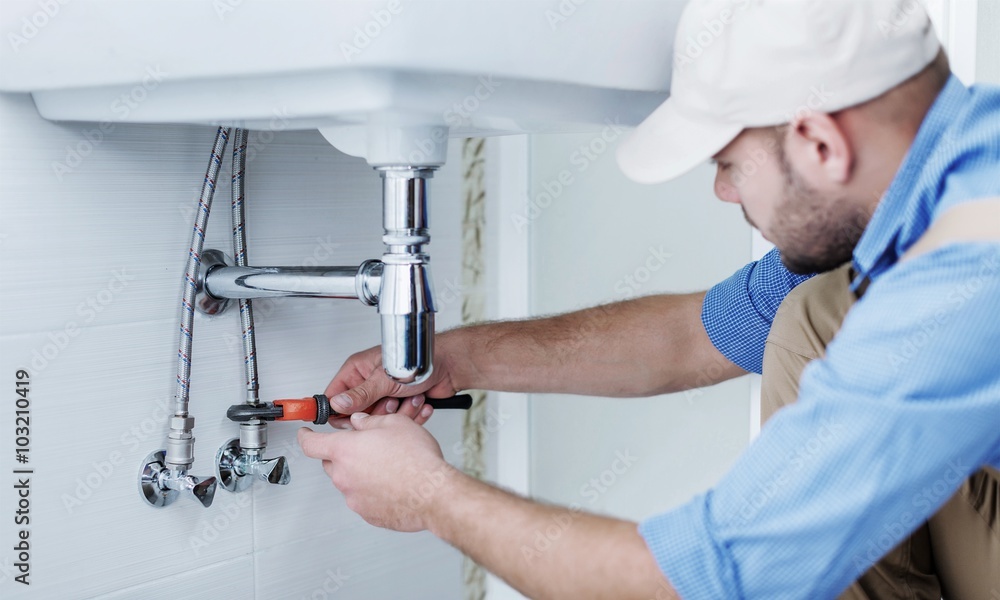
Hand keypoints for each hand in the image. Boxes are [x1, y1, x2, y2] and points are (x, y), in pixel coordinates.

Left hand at [298, 413, 457, 531]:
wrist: (433, 493)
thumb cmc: (417, 460)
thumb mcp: (395, 424)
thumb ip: (370, 422)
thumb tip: (361, 423)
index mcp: (344, 450)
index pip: (310, 443)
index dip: (306, 436)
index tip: (305, 434)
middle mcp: (343, 476)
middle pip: (331, 463)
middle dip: (344, 454)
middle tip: (367, 447)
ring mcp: (354, 498)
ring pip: (349, 481)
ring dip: (361, 473)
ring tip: (388, 466)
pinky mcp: (368, 514)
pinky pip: (364, 498)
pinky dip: (373, 491)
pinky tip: (394, 483)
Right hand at [324, 340, 460, 428]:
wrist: (450, 365)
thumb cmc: (419, 359)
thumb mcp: (384, 379)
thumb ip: (360, 394)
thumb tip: (336, 405)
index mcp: (358, 369)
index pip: (335, 395)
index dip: (339, 410)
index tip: (347, 419)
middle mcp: (370, 382)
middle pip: (358, 412)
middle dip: (376, 412)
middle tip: (389, 402)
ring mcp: (385, 394)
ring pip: (378, 419)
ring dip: (396, 412)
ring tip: (407, 398)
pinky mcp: (400, 404)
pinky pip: (396, 421)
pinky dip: (408, 415)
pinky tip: (418, 401)